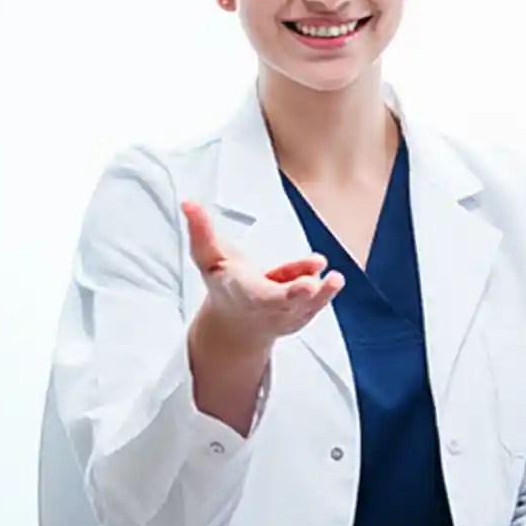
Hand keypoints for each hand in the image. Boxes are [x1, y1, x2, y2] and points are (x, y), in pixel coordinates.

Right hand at [182, 200, 344, 354]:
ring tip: (336, 279)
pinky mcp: (302, 313)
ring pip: (306, 307)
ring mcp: (286, 314)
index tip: (300, 286)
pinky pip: (313, 303)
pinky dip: (323, 292)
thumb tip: (189, 203)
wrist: (237, 322)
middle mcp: (267, 308)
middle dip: (301, 296)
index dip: (280, 292)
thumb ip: (201, 232)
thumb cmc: (225, 284)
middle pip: (286, 304)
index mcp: (243, 294)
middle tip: (313, 285)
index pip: (262, 296)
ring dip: (322, 294)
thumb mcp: (208, 257)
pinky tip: (327, 273)